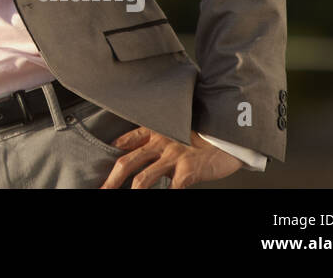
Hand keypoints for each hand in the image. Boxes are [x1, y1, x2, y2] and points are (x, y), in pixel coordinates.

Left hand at [100, 128, 242, 188]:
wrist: (231, 137)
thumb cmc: (204, 137)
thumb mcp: (177, 133)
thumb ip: (159, 143)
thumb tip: (143, 157)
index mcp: (155, 132)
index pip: (127, 140)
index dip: (112, 151)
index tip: (101, 164)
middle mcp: (160, 143)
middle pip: (128, 162)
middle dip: (112, 179)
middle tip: (102, 190)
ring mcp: (173, 157)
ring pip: (143, 178)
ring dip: (130, 192)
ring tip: (120, 199)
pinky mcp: (187, 170)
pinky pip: (171, 188)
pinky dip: (162, 196)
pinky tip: (159, 198)